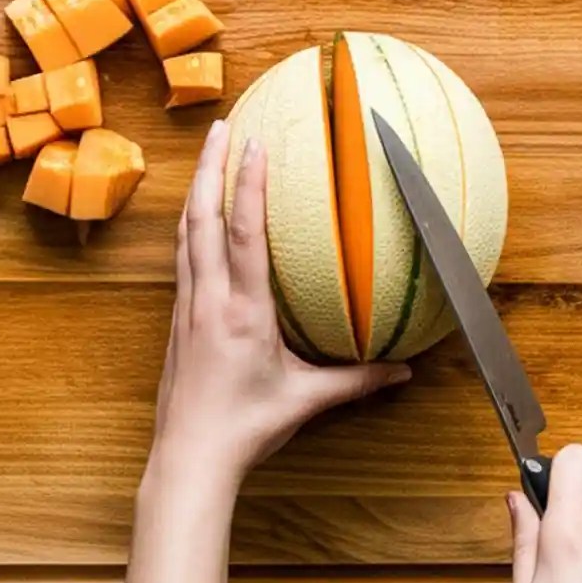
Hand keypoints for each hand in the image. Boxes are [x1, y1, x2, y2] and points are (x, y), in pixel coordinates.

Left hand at [151, 119, 411, 483]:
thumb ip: (358, 380)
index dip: (247, 184)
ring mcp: (187, 307)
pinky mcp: (178, 319)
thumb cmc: (245, 429)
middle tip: (222, 124)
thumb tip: (404, 371)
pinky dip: (191, 224)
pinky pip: (181, 257)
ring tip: (209, 154)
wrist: (188, 458)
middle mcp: (209, 300)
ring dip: (198, 189)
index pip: (242, 234)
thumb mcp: (307, 401)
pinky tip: (198, 215)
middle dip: (211, 166)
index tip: (253, 141)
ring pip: (186, 233)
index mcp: (243, 312)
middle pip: (202, 218)